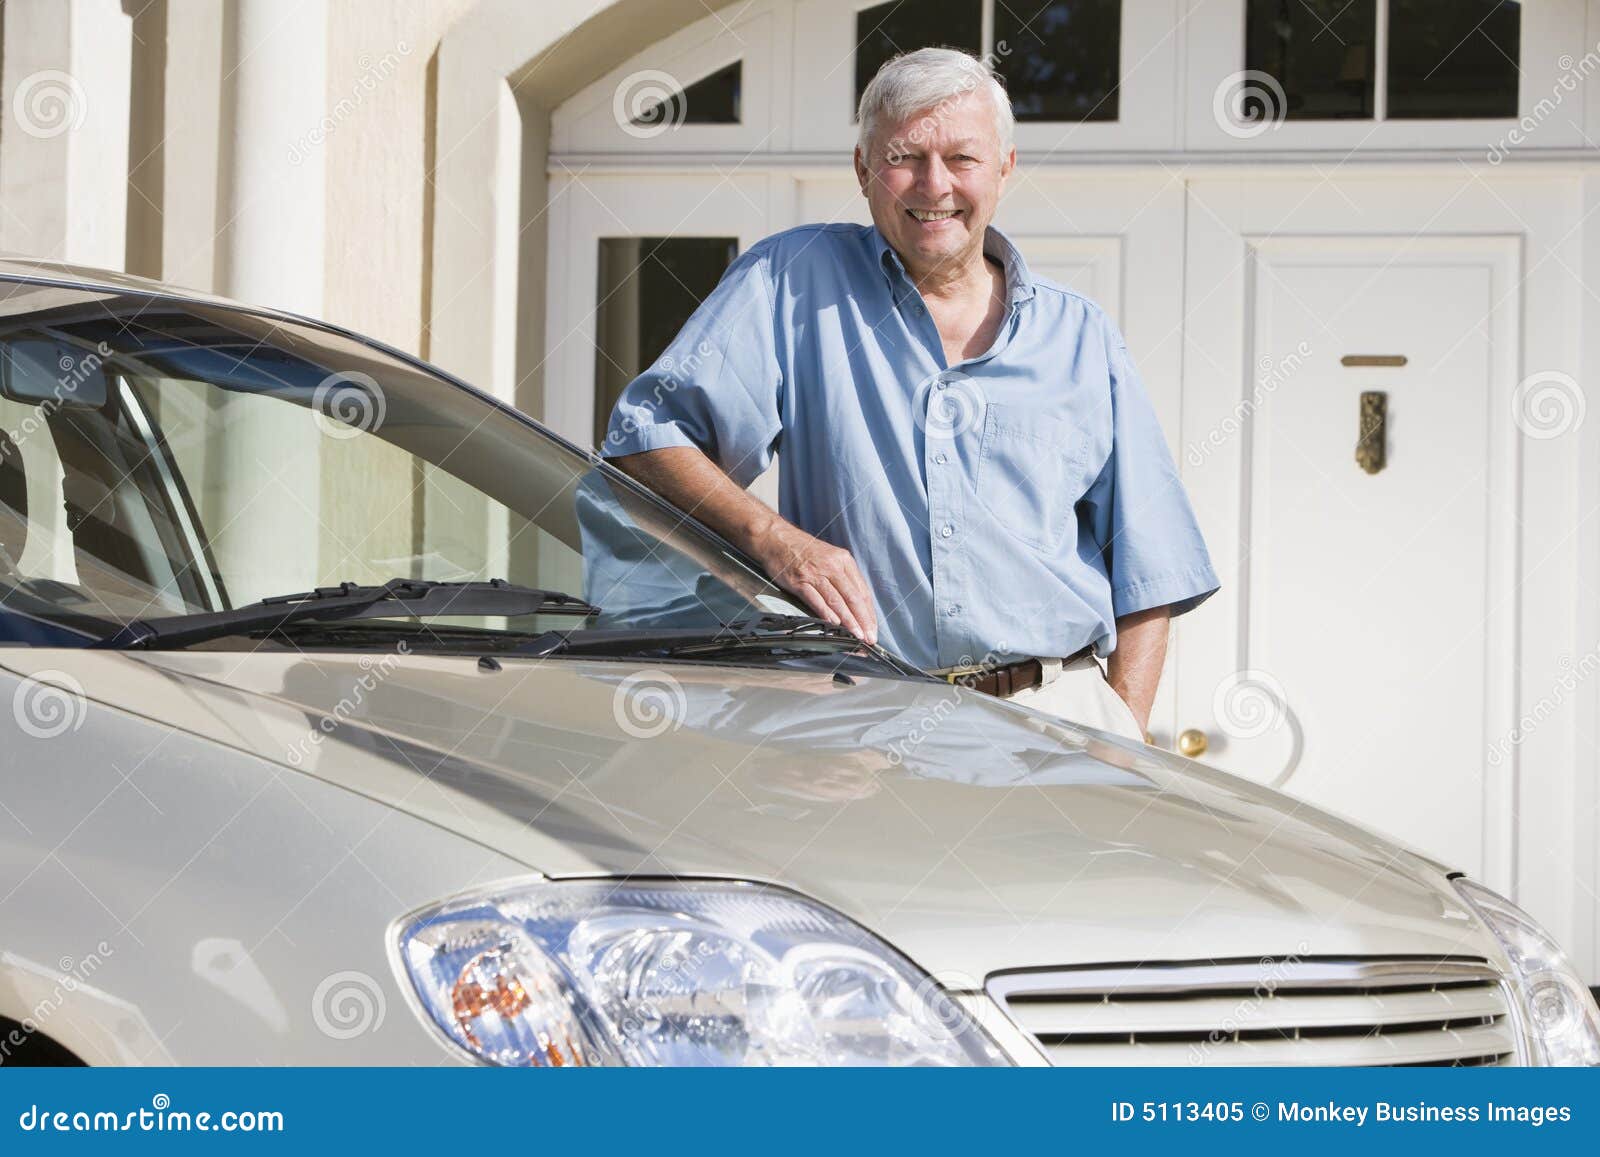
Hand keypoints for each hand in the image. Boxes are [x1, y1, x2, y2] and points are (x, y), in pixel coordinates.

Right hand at [751, 521, 877, 645]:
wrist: (777, 538)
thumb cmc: (803, 549)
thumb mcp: (830, 556)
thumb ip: (843, 576)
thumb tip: (856, 602)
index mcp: (844, 560)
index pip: (862, 591)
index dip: (869, 613)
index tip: (873, 628)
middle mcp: (832, 566)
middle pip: (853, 597)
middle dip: (863, 620)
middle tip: (869, 637)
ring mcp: (815, 573)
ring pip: (837, 600)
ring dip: (848, 621)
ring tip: (856, 635)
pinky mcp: (799, 581)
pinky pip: (815, 599)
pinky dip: (826, 613)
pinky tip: (834, 624)